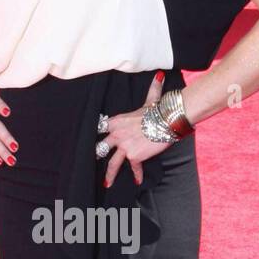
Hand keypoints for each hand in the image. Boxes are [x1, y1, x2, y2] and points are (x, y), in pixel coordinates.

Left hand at [104, 71, 166, 189]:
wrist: (167, 120)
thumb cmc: (159, 110)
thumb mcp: (151, 100)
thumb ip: (153, 88)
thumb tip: (159, 75)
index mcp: (117, 121)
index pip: (101, 127)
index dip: (97, 132)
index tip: (91, 138)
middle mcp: (117, 134)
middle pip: (101, 146)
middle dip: (97, 153)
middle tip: (93, 160)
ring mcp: (124, 146)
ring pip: (112, 162)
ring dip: (109, 174)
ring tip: (106, 183)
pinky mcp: (134, 156)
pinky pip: (134, 167)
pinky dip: (137, 175)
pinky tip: (137, 181)